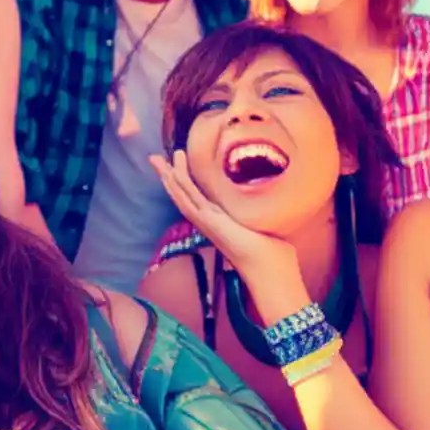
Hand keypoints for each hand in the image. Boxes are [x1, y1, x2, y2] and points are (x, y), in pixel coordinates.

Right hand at [150, 150, 298, 281]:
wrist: (271, 271)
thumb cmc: (272, 254)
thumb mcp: (263, 226)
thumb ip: (259, 214)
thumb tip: (276, 200)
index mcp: (217, 221)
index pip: (193, 198)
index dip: (181, 183)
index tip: (173, 166)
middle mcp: (207, 222)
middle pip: (180, 195)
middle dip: (167, 176)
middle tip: (153, 158)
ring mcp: (206, 222)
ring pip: (180, 195)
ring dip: (168, 176)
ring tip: (157, 159)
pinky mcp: (211, 222)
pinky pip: (190, 199)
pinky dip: (180, 184)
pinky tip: (173, 171)